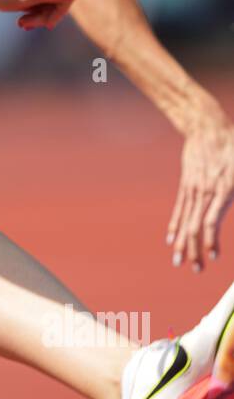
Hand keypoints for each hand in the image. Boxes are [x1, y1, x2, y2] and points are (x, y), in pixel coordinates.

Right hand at [167, 119, 233, 270]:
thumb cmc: (232, 148)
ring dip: (182, 243)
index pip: (212, 220)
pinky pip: (179, 209)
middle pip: (196, 225)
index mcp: (223, 190)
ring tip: (178, 261)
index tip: (213, 257)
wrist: (208, 128)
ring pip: (186, 220)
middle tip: (196, 269)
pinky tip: (171, 240)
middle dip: (195, 249)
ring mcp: (193, 190)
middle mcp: (205, 192)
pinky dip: (175, 225)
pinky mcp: (187, 186)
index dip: (211, 240)